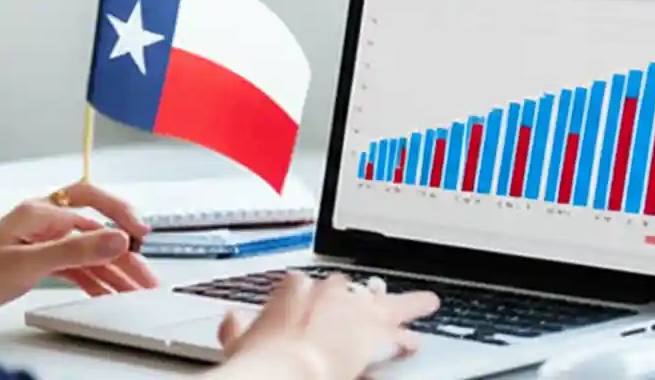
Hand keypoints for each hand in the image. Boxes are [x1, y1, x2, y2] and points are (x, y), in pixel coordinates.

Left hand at [0, 182, 157, 312]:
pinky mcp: (40, 260)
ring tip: (135, 289)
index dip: (119, 213)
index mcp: (41, 212)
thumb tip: (116, 238)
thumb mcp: (28, 263)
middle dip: (124, 252)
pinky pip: (76, 266)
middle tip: (145, 274)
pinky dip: (94, 279)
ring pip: (89, 251)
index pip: (91, 202)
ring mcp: (44, 241)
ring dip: (113, 270)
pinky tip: (108, 292)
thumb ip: (76, 251)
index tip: (139, 232)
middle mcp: (46, 222)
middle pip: (97, 230)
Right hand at [211, 272, 438, 379]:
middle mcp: (331, 293)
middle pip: (354, 287)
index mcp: (296, 289)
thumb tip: (232, 320)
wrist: (289, 371)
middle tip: (376, 295)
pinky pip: (399, 334)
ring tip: (423, 304)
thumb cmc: (264, 358)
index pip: (308, 284)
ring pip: (386, 301)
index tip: (318, 303)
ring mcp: (357, 312)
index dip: (316, 296)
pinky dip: (405, 340)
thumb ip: (238, 326)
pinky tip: (413, 343)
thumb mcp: (241, 340)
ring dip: (404, 304)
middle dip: (363, 294)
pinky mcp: (377, 336)